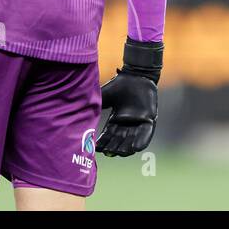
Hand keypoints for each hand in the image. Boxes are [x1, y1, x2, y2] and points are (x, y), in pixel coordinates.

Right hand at [96, 37, 162, 155]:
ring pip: (132, 139)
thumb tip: (79, 114)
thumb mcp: (104, 98)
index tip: (96, 149)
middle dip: (113, 147)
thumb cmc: (119, 85)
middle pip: (119, 140)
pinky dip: (141, 141)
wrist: (135, 76)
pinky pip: (146, 133)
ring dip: (126, 147)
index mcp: (116, 120)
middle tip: (107, 152)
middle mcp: (127, 124)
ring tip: (119, 153)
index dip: (103, 142)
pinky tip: (135, 148)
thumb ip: (94, 106)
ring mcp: (138, 122)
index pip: (108, 134)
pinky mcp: (150, 119)